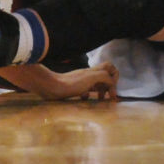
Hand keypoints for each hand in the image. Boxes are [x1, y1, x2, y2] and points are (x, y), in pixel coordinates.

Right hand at [0, 62, 118, 99]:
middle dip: (112, 78)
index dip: (102, 79)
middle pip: (109, 65)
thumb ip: (65, 88)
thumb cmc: (53, 89)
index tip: (99, 93)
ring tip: (107, 97)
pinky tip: (103, 98)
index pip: (99, 69)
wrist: (51, 87)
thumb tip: (62, 93)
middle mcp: (87, 72)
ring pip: (111, 69)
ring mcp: (90, 74)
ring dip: (113, 84)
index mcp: (81, 74)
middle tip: (106, 93)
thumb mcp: (62, 89)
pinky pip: (109, 79)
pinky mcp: (91, 77)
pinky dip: (111, 89)